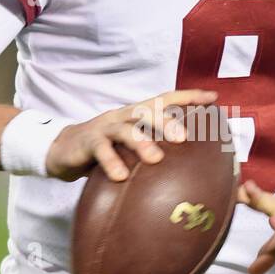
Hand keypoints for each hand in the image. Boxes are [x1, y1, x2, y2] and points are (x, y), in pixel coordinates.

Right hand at [45, 87, 217, 181]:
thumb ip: (152, 152)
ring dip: (141, 142)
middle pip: (147, 111)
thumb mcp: (130, 148)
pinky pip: (101, 150)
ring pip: (126, 129)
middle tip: (183, 138)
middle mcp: (123, 116)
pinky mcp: (88, 142)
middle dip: (166, 122)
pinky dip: (111, 162)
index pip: (164, 100)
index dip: (188, 97)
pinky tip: (121, 176)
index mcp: (136, 115)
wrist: (62, 150)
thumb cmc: (105, 150)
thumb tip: (188, 170)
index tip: (212, 97)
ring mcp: (105, 127)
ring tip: (155, 159)